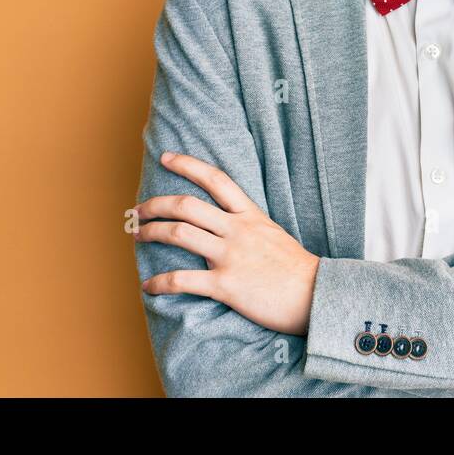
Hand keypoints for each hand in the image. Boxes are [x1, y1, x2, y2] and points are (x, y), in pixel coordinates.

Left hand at [133, 152, 319, 335]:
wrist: (315, 296)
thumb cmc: (297, 269)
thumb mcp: (274, 234)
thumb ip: (249, 226)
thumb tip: (227, 224)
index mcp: (250, 216)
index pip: (217, 180)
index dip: (188, 165)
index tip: (167, 158)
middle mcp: (237, 230)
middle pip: (187, 206)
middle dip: (156, 204)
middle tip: (138, 210)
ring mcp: (230, 256)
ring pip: (179, 234)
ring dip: (152, 233)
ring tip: (138, 236)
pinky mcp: (225, 285)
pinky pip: (183, 280)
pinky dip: (160, 282)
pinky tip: (148, 286)